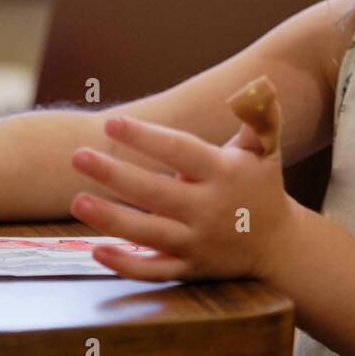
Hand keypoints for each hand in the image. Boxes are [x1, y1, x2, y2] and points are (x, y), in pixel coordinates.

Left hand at [68, 81, 296, 282]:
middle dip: (115, 175)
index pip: (180, 152)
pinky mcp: (189, 268)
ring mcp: (197, 242)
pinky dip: (125, 264)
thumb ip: (260, 115)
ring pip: (149, 234)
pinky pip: (153, 271)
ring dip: (111, 219)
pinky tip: (95, 251)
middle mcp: (208, 210)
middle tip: (78, 156)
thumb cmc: (262, 186)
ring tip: (76, 200)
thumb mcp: (265, 149)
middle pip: (155, 193)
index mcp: (223, 174)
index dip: (146, 138)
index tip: (112, 123)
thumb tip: (259, 84)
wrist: (278, 244)